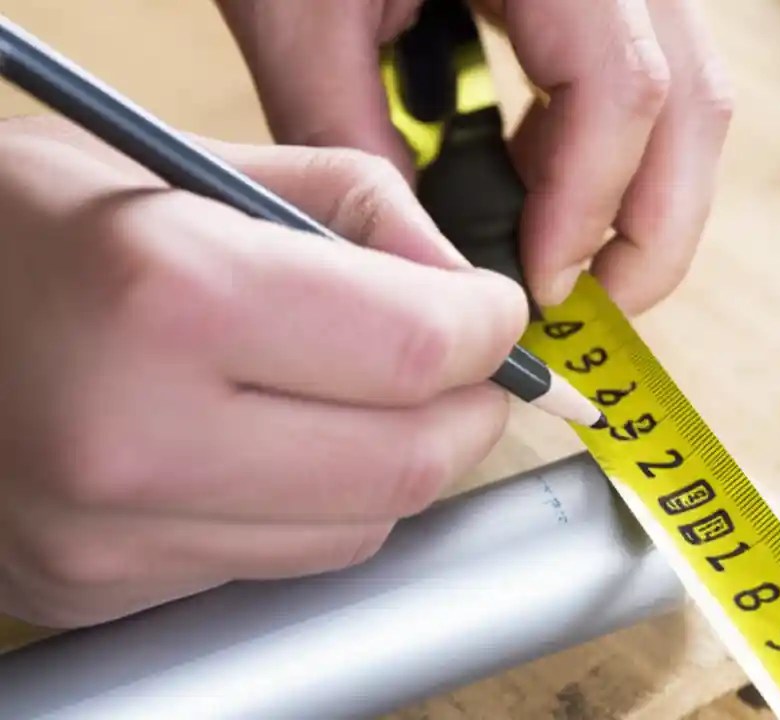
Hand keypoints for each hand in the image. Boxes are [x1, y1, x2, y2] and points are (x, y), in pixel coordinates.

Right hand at [0, 117, 526, 626]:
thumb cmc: (22, 223)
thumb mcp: (187, 161)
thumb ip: (355, 209)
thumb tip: (461, 288)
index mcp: (163, 294)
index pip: (414, 350)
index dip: (486, 330)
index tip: (490, 313)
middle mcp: (129, 435)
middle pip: (405, 466)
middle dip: (469, 409)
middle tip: (466, 365)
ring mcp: (105, 537)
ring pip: (356, 532)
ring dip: (399, 464)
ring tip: (368, 398)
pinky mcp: (94, 592)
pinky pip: (276, 564)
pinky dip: (315, 507)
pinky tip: (276, 444)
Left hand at [216, 0, 733, 312]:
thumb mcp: (300, 11)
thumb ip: (351, 137)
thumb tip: (421, 266)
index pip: (624, 86)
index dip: (590, 204)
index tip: (535, 287)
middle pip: (697, 102)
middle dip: (654, 229)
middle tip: (588, 310)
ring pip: (694, 96)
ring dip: (641, 197)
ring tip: (556, 254)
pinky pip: (654, 77)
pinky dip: (610, 150)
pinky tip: (541, 179)